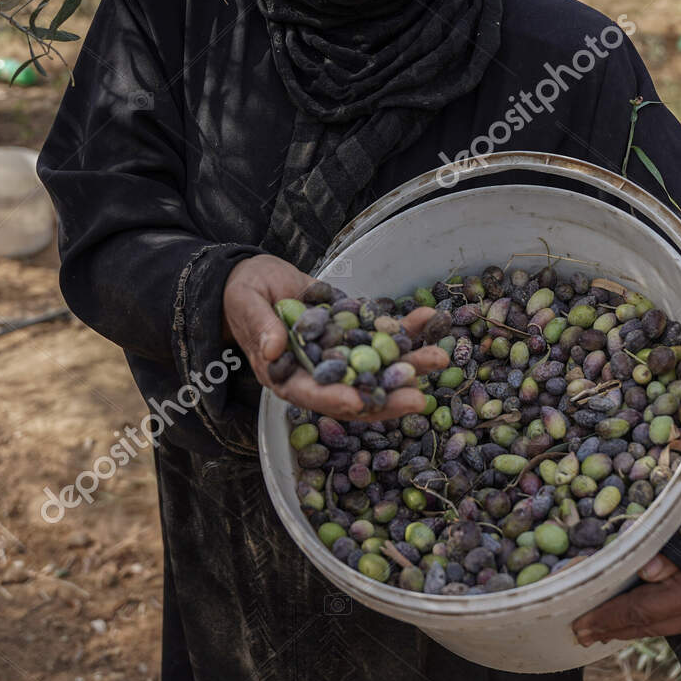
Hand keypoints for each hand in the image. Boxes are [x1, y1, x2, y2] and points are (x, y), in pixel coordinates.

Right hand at [221, 254, 449, 420]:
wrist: (256, 278)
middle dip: (388, 395)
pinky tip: (427, 318)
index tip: (361, 403)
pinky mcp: (352, 332)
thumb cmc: (243, 294)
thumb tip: (274, 349)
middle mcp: (316, 371)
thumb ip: (261, 327)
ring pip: (377, 365)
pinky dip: (405, 328)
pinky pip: (381, 334)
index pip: (313, 395)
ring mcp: (338, 353)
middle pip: (354, 390)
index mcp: (286, 376)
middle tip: (418, 399)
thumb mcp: (247, 304)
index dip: (337, 400)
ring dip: (408, 364)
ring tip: (438, 357)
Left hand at [570, 554, 680, 646]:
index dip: (606, 618)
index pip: (637, 611)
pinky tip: (629, 626)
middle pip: (641, 626)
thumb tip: (645, 569)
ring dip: (622, 631)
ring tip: (597, 633)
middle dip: (608, 629)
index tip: (579, 623)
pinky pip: (664, 627)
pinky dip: (642, 627)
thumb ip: (669, 556)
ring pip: (652, 629)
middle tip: (580, 634)